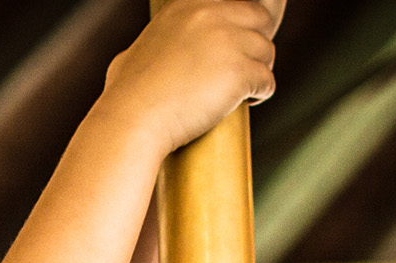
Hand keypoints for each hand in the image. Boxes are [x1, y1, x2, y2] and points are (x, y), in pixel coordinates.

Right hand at [102, 0, 279, 155]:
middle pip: (259, 18)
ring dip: (260, 69)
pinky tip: (250, 101)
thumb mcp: (140, 48)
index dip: (241, 23)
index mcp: (188, 4)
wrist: (134, 118)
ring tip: (246, 89)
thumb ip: (157, 39)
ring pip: (267, 50)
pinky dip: (262, 92)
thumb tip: (153, 48)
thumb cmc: (127, 93)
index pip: (235, 3)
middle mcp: (211, 14)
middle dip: (257, 42)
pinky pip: (268, 80)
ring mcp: (228, 42)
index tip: (236, 44)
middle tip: (247, 66)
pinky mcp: (240, 73)